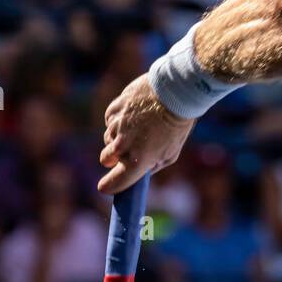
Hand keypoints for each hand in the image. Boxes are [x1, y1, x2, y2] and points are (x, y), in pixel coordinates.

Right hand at [99, 75, 194, 194]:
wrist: (174, 93)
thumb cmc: (175, 127)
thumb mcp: (170, 154)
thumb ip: (150, 167)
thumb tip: (137, 172)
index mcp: (137, 161)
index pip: (113, 182)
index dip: (108, 186)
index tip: (105, 187)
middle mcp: (122, 146)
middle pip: (105, 159)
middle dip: (114, 158)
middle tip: (128, 151)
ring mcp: (115, 127)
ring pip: (107, 139)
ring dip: (118, 137)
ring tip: (138, 127)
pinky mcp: (112, 111)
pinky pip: (109, 122)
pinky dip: (118, 122)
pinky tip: (134, 115)